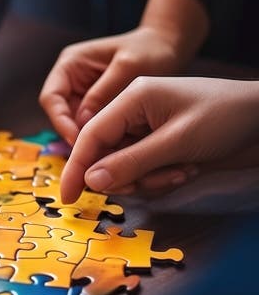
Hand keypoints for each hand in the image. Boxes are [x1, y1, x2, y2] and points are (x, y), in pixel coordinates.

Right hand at [40, 0, 208, 144]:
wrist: (168, 48)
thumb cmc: (150, 50)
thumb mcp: (128, 67)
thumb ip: (103, 92)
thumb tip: (83, 122)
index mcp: (70, 65)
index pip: (52, 98)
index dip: (61, 121)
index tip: (77, 141)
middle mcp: (71, 81)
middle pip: (61, 116)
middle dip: (75, 135)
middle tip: (92, 156)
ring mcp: (83, 95)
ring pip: (75, 125)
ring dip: (88, 140)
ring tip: (106, 156)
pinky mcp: (97, 108)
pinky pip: (92, 127)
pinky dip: (102, 139)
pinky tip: (116, 150)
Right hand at [61, 76, 258, 202]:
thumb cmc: (226, 118)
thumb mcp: (177, 142)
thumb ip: (131, 162)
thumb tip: (91, 181)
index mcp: (131, 98)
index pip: (90, 134)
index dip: (77, 166)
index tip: (67, 196)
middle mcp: (134, 112)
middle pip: (105, 153)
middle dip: (124, 175)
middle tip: (147, 184)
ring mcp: (148, 129)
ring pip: (124, 166)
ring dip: (148, 178)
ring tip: (179, 172)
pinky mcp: (162, 144)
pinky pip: (144, 169)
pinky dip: (160, 176)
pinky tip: (186, 169)